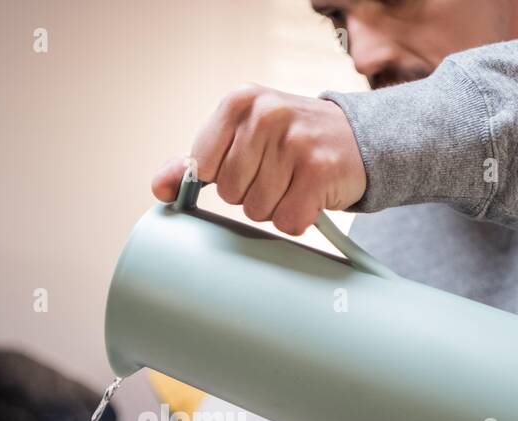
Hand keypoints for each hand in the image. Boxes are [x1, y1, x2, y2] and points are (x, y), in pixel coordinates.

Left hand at [151, 84, 365, 235]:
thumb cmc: (291, 140)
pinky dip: (298, 219)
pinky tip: (310, 196)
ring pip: (257, 211)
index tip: (248, 163)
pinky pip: (287, 221)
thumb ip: (197, 160)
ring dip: (275, 208)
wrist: (357, 137)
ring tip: (295, 182)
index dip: (224, 176)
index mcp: (240, 101)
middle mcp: (267, 115)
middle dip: (251, 194)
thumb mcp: (242, 136)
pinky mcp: (319, 172)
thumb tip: (159, 187)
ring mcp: (295, 143)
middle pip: (229, 193)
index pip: (203, 167)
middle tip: (278, 173)